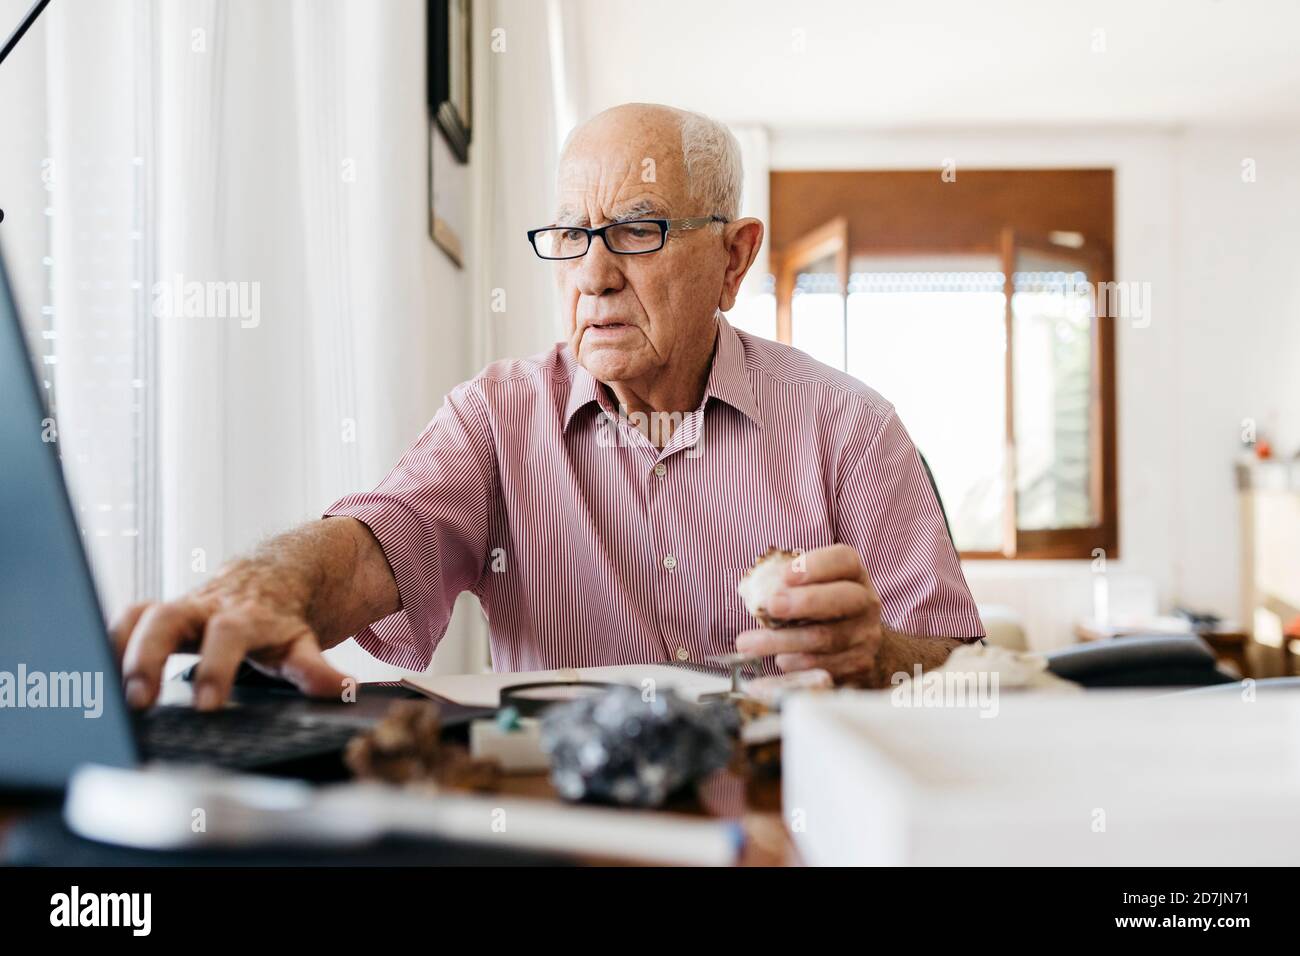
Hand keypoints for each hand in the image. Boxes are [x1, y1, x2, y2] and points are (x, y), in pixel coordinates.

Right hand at [111, 558, 351, 711]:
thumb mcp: (302, 643)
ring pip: (139, 615)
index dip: (217, 666)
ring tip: (103, 690)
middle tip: (138, 700)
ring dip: (118, 649)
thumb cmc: (281, 621)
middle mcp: (205, 608)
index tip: (208, 705)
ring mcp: (178, 608)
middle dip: (148, 657)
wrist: (269, 576)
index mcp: (244, 616)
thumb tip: (342, 687)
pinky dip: (108, 640)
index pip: (228, 635)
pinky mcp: (158, 614)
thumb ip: (316, 668)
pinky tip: (96, 674)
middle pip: (167, 618)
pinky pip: (126, 618)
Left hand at [734, 543, 882, 685]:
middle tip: (771, 605)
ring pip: (825, 638)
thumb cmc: (820, 606)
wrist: (855, 644)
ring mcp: (866, 635)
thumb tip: (756, 593)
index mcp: (854, 574)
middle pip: (842, 598)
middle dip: (804, 602)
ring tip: (749, 643)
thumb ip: (789, 584)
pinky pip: (825, 665)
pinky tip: (778, 660)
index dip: (816, 565)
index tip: (785, 575)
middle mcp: (866, 602)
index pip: (844, 560)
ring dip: (783, 641)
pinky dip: (796, 663)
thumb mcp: (812, 586)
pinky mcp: (859, 664)